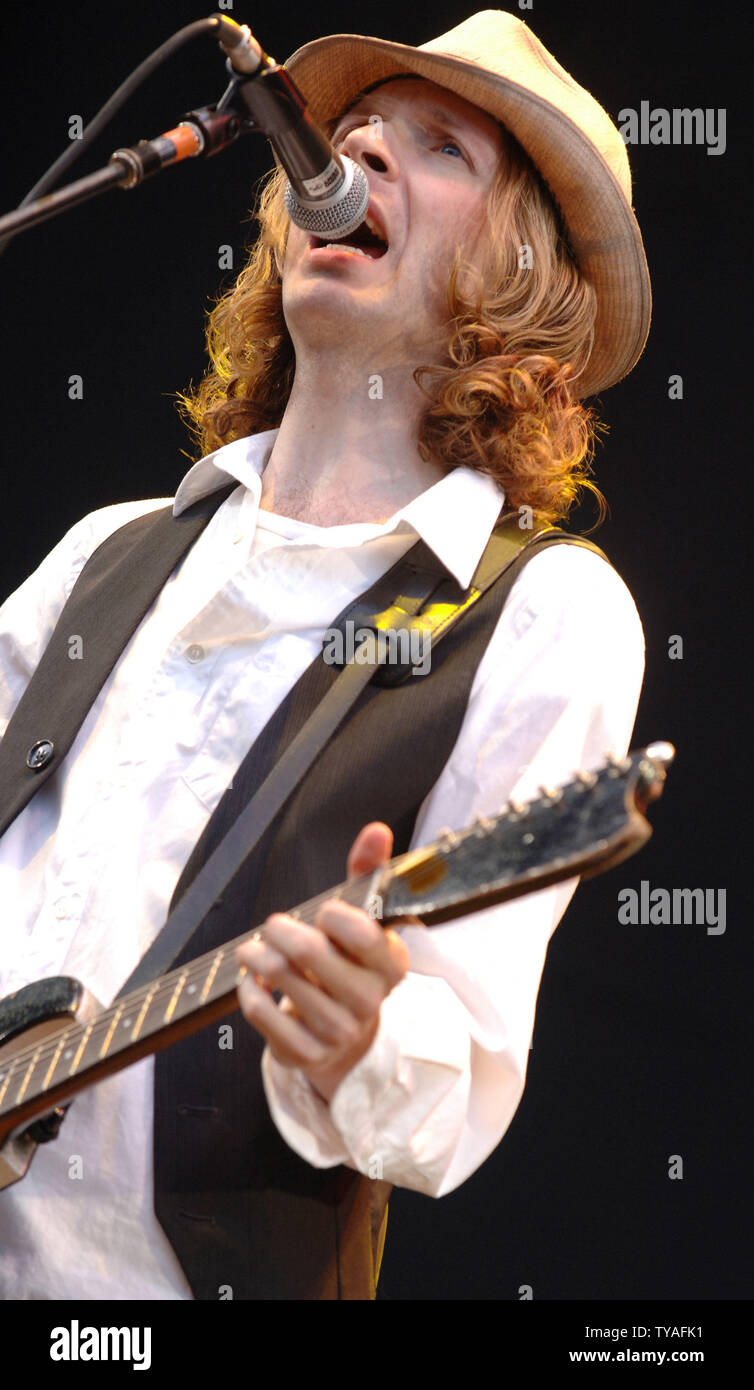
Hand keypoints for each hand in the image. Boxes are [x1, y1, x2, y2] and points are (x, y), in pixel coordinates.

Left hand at [235, 822, 410, 1101]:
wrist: (347, 1038)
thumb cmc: (349, 963)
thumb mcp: (363, 920)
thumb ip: (368, 873)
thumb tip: (376, 829)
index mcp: (392, 965)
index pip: (364, 933)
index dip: (334, 916)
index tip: (324, 913)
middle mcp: (369, 1001)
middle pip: (310, 952)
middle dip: (280, 928)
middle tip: (272, 924)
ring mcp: (338, 1032)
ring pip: (279, 978)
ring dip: (255, 953)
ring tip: (253, 947)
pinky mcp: (306, 1053)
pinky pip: (260, 1011)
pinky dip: (248, 987)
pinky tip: (253, 979)